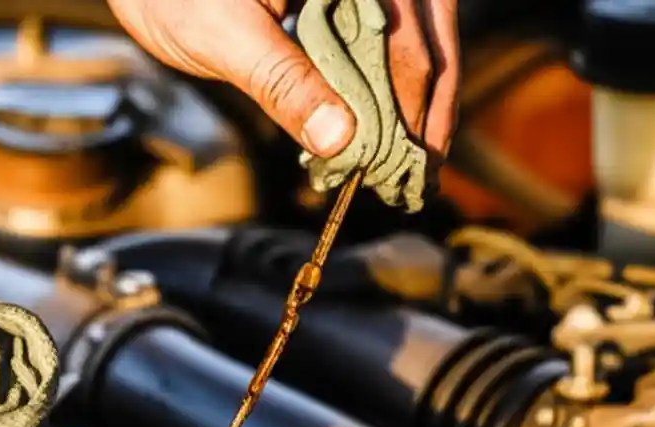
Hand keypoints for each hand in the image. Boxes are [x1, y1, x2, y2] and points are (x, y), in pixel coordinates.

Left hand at [109, 0, 458, 156]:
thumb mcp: (226, 39)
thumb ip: (284, 84)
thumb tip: (339, 137)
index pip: (407, 34)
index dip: (416, 102)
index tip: (412, 160)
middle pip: (428, 31)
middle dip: (428, 100)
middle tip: (422, 169)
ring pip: (418, 30)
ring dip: (417, 90)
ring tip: (413, 153)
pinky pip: (387, 30)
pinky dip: (390, 76)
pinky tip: (384, 121)